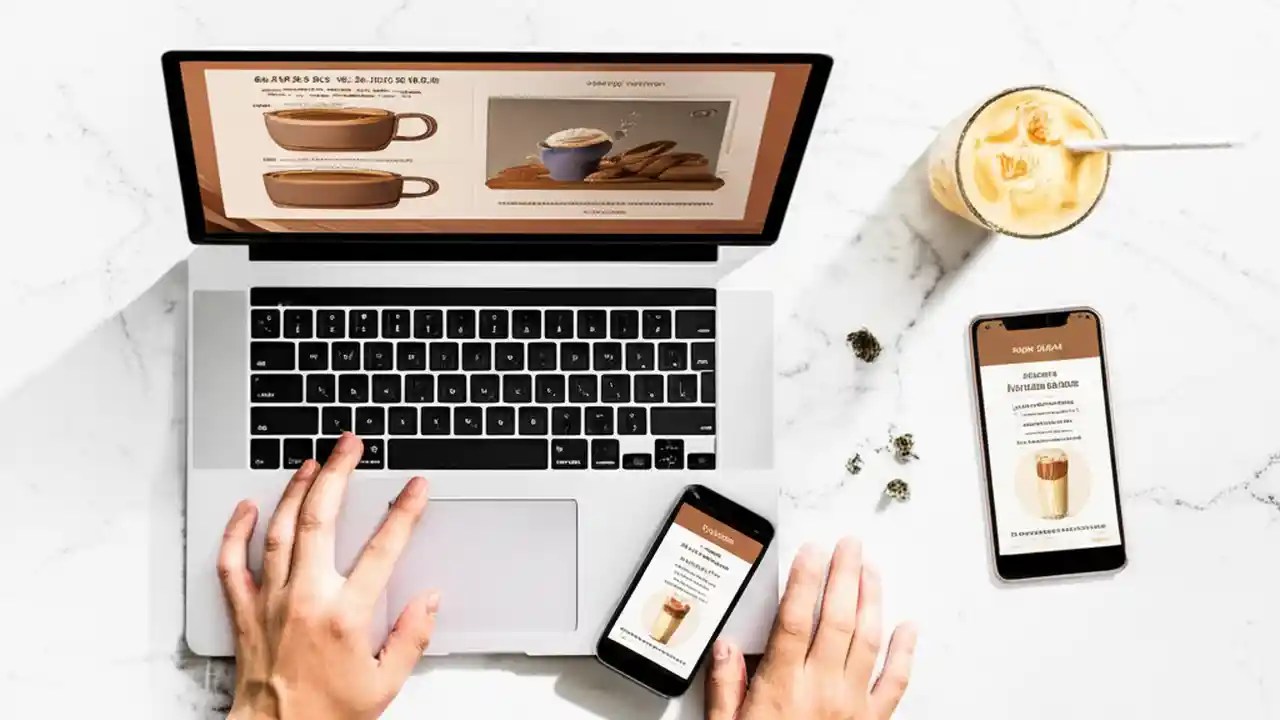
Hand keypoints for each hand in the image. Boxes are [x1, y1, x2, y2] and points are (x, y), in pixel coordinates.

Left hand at [218, 433, 437, 719]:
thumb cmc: (327, 716)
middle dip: (338, 473)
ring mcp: (271, 601)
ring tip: (312, 462)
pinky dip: (236, 530)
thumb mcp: (385, 684)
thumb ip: (411, 637)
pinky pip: (233, 562)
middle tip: (350, 445)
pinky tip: (247, 506)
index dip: (404, 512)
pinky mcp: (244, 611)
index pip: (383, 549)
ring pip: (281, 530)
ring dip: (296, 490)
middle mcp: (306, 599)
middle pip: (322, 519)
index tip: (415, 488)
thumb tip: (429, 599)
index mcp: (346, 616)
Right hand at [706, 538, 916, 719]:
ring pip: (868, 639)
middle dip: (844, 575)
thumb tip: (726, 648)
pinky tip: (909, 626)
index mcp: (783, 688)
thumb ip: (726, 688)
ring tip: (871, 569)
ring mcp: (853, 706)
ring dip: (872, 599)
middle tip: (849, 545)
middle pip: (838, 619)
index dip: (806, 579)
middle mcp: (823, 691)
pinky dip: (906, 650)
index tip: (812, 551)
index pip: (796, 619)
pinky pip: (896, 681)